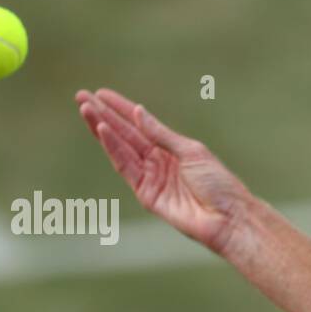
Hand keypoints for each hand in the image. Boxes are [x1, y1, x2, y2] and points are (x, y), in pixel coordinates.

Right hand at [75, 88, 252, 254]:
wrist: (228, 218)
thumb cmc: (218, 184)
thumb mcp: (191, 152)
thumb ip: (161, 135)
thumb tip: (138, 112)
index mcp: (172, 149)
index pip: (141, 125)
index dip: (121, 109)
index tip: (101, 93)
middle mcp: (159, 162)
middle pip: (125, 135)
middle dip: (104, 116)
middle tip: (82, 96)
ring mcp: (151, 178)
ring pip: (121, 149)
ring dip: (103, 128)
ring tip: (86, 108)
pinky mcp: (146, 194)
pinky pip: (126, 168)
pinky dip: (113, 148)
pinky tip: (102, 130)